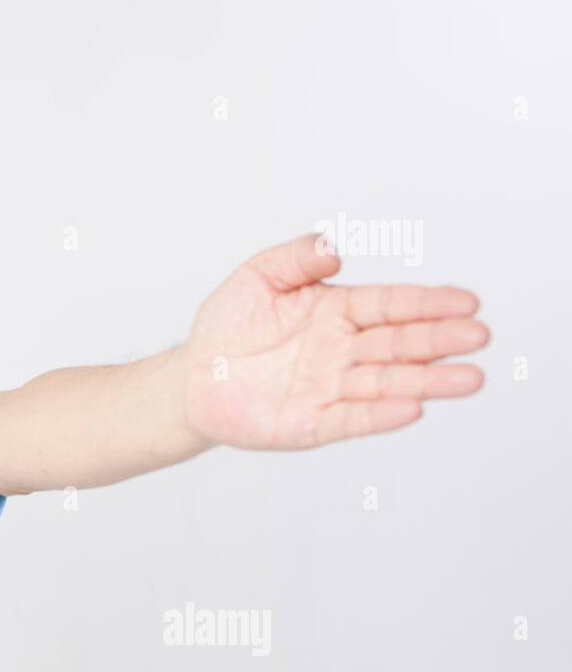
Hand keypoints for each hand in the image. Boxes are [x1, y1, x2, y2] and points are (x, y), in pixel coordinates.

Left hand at [179, 233, 488, 449]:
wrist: (192, 377)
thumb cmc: (227, 326)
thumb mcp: (257, 276)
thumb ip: (296, 257)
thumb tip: (334, 247)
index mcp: (337, 311)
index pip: (390, 305)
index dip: (427, 303)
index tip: (466, 301)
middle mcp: (342, 350)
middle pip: (400, 343)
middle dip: (440, 340)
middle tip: (478, 335)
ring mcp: (331, 388)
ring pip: (388, 383)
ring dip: (428, 382)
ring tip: (469, 379)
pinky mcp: (312, 423)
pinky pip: (352, 419)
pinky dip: (380, 415)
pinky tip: (412, 408)